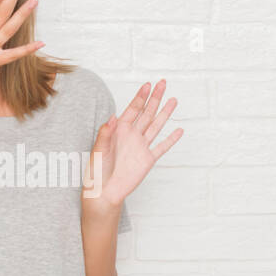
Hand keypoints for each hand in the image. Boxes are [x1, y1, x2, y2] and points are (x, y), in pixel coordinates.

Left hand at [84, 78, 182, 210]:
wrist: (104, 191)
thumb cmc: (97, 171)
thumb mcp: (98, 150)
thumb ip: (105, 134)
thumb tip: (112, 117)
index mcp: (119, 130)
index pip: (133, 109)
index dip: (140, 97)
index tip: (148, 84)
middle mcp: (132, 136)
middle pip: (146, 113)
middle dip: (155, 98)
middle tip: (163, 83)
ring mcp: (141, 147)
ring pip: (156, 126)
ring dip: (165, 113)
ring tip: (173, 100)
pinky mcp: (147, 160)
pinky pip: (162, 147)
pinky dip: (171, 139)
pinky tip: (178, 131)